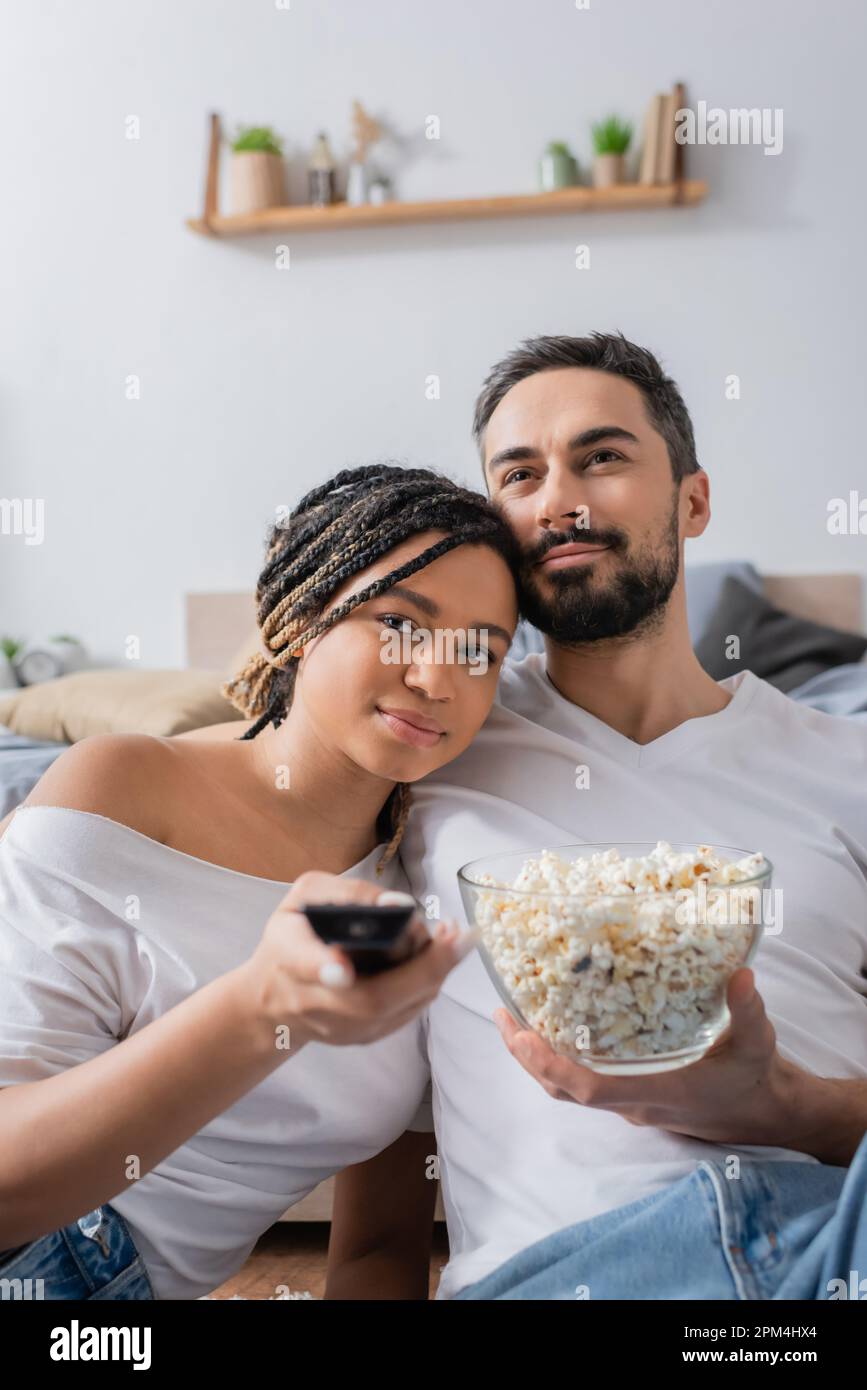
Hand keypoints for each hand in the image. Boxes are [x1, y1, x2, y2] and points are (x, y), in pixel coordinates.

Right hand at [240, 870, 469, 1050]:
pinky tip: (444, 954)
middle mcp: (315, 1001)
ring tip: (457, 937)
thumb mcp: (302, 900)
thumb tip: (395, 904)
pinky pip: (407, 1011)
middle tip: (458, 934)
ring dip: (436, 972)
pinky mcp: (366, 1037)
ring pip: (398, 1007)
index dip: (324, 967)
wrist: (275, 1000)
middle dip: (423, 967)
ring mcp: (342, 1028)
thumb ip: (345, 894)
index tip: (342, 970)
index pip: (306, 966)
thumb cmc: (293, 939)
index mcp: (291, 960)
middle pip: (371, 998)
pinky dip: (431, 982)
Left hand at [494, 967, 806, 1148]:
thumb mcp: (757, 1041)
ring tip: (513, 1020)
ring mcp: (630, 1102)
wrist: (764, 1115)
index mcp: (657, 1092)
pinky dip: (560, 1059)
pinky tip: (555, 1026)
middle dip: (528, 1057)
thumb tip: (742, 974)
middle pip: (564, 1091)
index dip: (551, 1066)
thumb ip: (749, 1009)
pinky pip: (584, 1082)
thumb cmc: (755, 1079)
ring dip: (537, 1059)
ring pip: (569, 1089)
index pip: (591, 1090)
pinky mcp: (632, 1095)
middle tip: (503, 1017)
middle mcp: (634, 1103)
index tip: (522, 1037)